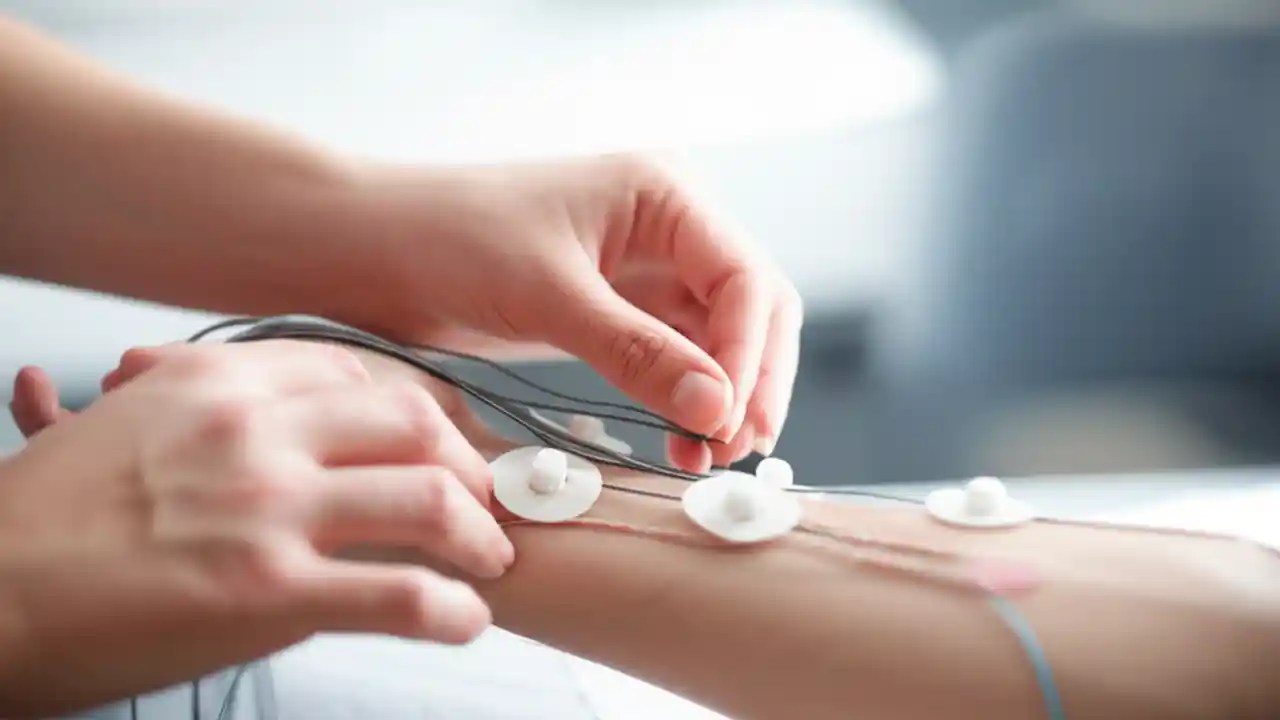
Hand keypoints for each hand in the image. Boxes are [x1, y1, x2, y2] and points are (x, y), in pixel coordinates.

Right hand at [0, 342, 512, 717]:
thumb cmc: (46, 520)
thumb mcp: (130, 423)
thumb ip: (209, 405)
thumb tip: (267, 407)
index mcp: (221, 386)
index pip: (361, 373)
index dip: (421, 406)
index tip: (441, 439)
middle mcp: (256, 434)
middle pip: (412, 424)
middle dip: (467, 464)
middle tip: (483, 499)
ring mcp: (266, 510)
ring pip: (424, 499)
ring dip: (475, 534)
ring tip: (487, 562)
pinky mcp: (267, 592)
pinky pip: (397, 593)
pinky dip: (449, 608)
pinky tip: (463, 619)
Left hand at [351, 156, 802, 470]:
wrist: (368, 249)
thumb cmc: (447, 240)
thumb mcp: (547, 296)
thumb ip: (637, 352)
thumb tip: (717, 410)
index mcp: (662, 195)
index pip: (744, 278)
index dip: (748, 355)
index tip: (725, 422)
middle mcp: (666, 227)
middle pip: (750, 308)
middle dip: (750, 379)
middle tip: (732, 451)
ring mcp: (643, 270)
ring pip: (719, 339)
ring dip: (721, 397)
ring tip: (702, 459)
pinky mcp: (614, 310)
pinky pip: (675, 356)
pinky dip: (683, 399)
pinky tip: (676, 441)